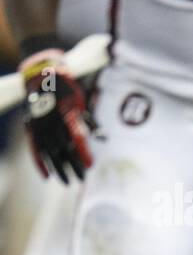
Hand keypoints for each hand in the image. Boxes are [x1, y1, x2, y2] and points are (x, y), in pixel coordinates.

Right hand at [21, 50, 93, 182]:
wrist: (41, 72)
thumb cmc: (67, 87)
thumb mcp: (80, 100)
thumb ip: (86, 119)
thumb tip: (100, 137)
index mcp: (65, 109)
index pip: (75, 135)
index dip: (83, 151)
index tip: (90, 165)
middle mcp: (50, 117)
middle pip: (62, 146)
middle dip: (72, 164)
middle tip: (82, 179)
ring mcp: (39, 121)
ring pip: (49, 149)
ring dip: (58, 167)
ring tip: (68, 182)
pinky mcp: (31, 124)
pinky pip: (34, 146)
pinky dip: (40, 161)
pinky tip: (47, 176)